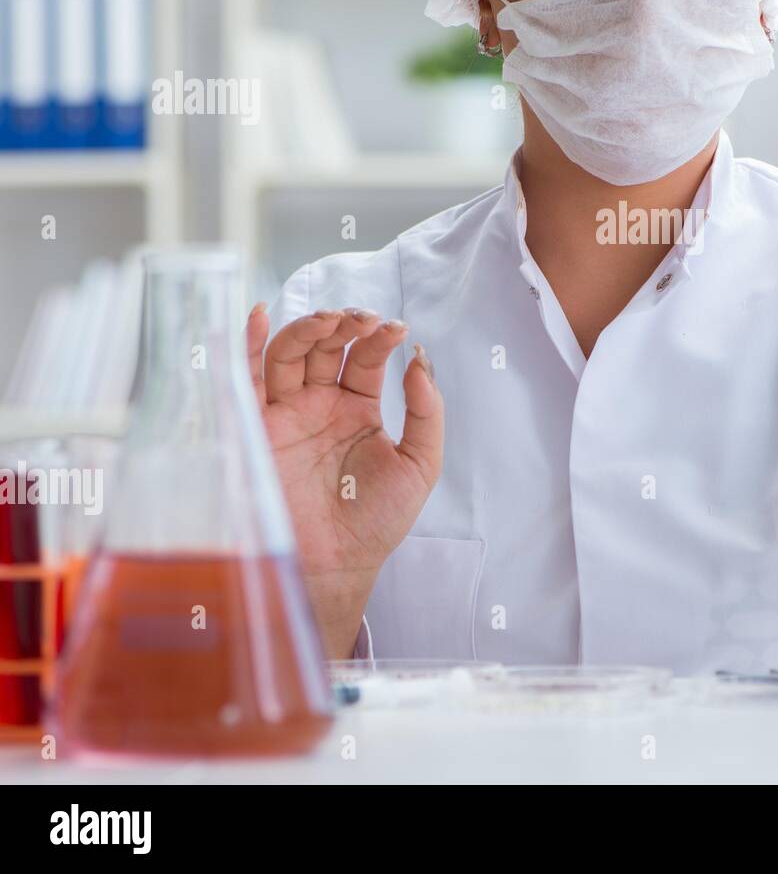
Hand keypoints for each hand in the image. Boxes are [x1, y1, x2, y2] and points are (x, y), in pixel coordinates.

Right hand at [245, 307, 443, 653]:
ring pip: (289, 355)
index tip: (396, 328)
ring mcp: (285, 414)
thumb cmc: (377, 521)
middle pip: (324, 347)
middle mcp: (318, 404)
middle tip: (361, 318)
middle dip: (342, 325)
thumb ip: (427, 411)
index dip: (379, 338)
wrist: (334, 567)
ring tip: (330, 319)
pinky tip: (258, 315)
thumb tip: (419, 358)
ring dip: (307, 329)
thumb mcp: (420, 464)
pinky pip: (246, 380)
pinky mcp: (255, 429)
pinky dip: (247, 345)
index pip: (364, 357)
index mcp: (357, 407)